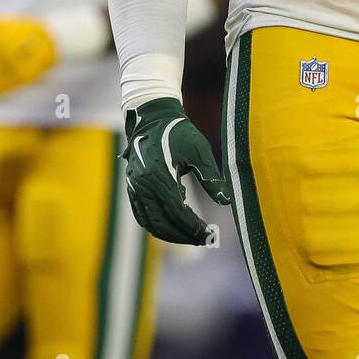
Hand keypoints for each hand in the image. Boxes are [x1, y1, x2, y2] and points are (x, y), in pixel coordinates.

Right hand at [123, 96, 229, 244]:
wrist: (152, 118)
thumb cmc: (178, 132)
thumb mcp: (199, 150)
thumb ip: (211, 177)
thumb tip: (226, 201)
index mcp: (159, 175)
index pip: (177, 212)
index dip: (193, 227)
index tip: (209, 234)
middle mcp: (142, 185)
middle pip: (162, 223)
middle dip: (184, 235)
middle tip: (204, 239)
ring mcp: (134, 188)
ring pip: (151, 223)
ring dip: (171, 234)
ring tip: (192, 236)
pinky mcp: (131, 189)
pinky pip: (142, 215)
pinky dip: (158, 225)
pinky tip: (176, 226)